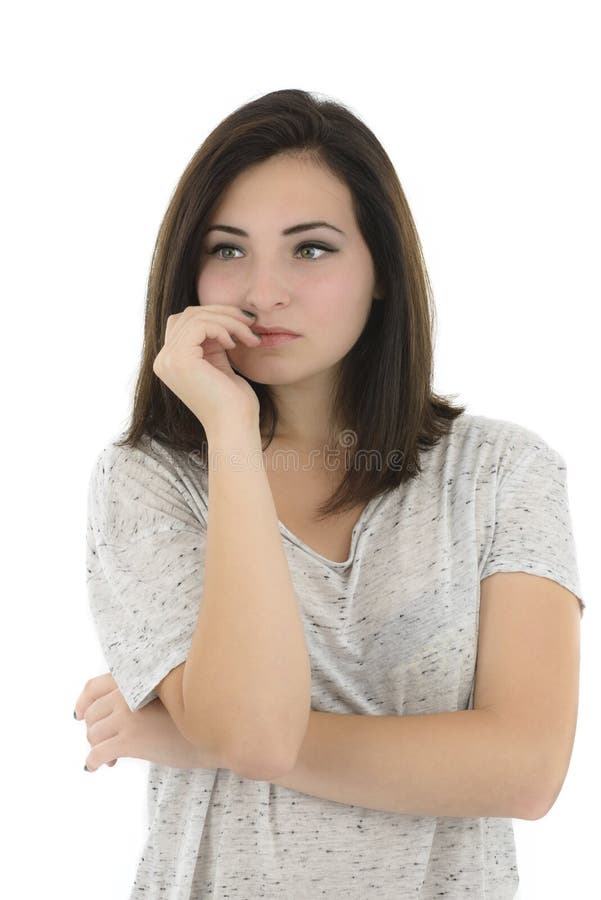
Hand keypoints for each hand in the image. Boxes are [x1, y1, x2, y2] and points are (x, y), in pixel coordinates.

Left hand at [74, 672, 208, 771]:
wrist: (215, 733)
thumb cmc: (196, 715)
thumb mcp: (166, 692)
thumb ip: (141, 692)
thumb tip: (115, 709)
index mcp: (135, 679)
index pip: (94, 686)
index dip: (83, 701)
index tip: (79, 714)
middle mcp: (127, 693)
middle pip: (92, 714)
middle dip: (94, 730)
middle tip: (105, 743)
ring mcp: (127, 715)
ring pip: (93, 734)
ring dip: (97, 746)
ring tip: (111, 756)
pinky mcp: (129, 740)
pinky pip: (97, 754)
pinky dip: (92, 762)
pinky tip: (97, 768)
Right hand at [152, 304, 262, 432]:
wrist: (235, 428)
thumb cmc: (235, 404)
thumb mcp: (221, 365)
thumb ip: (214, 343)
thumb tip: (221, 316)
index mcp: (171, 362)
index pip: (186, 322)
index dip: (215, 316)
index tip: (244, 325)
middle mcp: (164, 360)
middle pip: (188, 315)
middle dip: (223, 313)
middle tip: (251, 323)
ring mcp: (168, 360)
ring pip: (196, 316)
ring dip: (229, 320)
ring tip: (250, 336)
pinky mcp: (179, 359)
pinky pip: (200, 325)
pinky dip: (222, 328)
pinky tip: (235, 344)